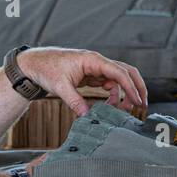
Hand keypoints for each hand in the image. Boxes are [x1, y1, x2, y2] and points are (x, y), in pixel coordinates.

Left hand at [18, 47, 147, 118]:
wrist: (35, 64)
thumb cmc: (47, 69)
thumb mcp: (60, 87)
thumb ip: (75, 101)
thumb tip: (88, 117)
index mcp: (93, 60)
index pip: (119, 72)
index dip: (130, 87)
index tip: (137, 102)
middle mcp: (97, 62)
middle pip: (126, 72)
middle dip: (136, 87)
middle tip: (142, 105)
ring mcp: (96, 68)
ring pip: (118, 79)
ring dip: (123, 94)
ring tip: (121, 111)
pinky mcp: (91, 75)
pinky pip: (108, 84)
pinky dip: (113, 95)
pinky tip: (109, 107)